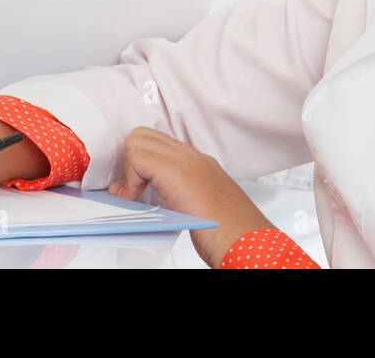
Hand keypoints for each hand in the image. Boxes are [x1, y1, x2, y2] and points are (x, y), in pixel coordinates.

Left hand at [108, 127, 273, 267]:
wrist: (246, 239)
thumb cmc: (229, 233)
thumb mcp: (202, 208)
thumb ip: (178, 197)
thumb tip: (149, 200)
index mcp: (198, 163)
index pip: (157, 143)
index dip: (139, 162)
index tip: (134, 189)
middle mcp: (192, 156)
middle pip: (144, 135)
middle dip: (130, 160)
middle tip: (132, 191)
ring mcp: (185, 160)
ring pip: (138, 140)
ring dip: (129, 168)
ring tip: (133, 196)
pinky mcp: (176, 170)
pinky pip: (138, 157)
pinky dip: (130, 177)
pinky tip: (136, 199)